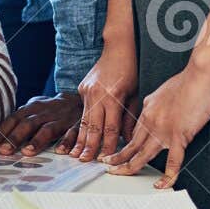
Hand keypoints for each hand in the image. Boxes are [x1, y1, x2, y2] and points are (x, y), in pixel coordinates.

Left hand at [0, 92, 82, 155]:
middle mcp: (45, 112)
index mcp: (32, 108)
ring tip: (27, 152)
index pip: (13, 119)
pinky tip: (60, 151)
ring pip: (48, 129)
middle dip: (15, 138)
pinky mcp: (77, 125)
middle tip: (4, 151)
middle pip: (28, 124)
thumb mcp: (34, 111)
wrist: (80, 101)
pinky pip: (72, 133)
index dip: (2, 133)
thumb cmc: (50, 110)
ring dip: (37, 140)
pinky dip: (66, 142)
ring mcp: (61, 118)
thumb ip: (19, 122)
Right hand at [63, 44, 138, 162]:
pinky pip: (83, 109)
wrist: (118, 48)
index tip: (105, 159)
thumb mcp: (135, 95)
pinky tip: (77, 135)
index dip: (108, 145)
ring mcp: (88, 91)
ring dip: (80, 138)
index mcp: (114, 97)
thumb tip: (128, 139)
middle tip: (83, 160)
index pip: (111, 128)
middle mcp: (98, 95)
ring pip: (84, 120)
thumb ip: (130, 118)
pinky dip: (82, 123)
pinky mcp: (82, 88)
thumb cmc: (130, 71)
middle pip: (94, 126)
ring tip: (74, 152)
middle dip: (88, 146)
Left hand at [102, 66, 209, 187]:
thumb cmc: (186, 82)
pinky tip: (161, 184)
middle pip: (131, 145)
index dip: (122, 146)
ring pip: (143, 154)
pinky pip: (173, 160)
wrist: (199, 76)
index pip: (131, 134)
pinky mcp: (179, 135)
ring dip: (130, 167)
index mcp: (147, 111)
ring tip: (120, 175)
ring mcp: (163, 130)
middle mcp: (151, 121)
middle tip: (107, 168)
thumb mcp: (161, 93)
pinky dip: (167, 175)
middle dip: (117, 158)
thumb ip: (154, 107)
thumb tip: (151, 115)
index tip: (114, 154)